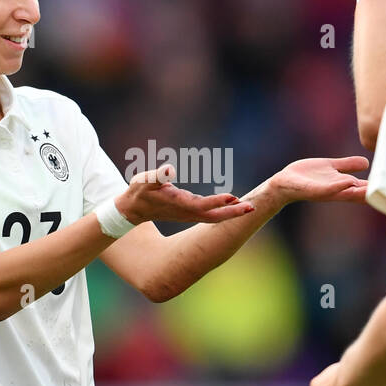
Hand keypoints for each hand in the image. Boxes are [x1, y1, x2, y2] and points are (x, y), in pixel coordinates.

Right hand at [116, 165, 254, 224]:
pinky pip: (211, 214)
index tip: (233, 196)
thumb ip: (157, 175)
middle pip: (214, 216)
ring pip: (214, 216)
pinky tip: (233, 203)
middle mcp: (187, 212)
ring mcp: (189, 214)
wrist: (132, 210)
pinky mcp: (189, 212)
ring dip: (232, 212)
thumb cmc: (138, 192)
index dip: (217, 201)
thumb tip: (170, 169)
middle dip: (233, 212)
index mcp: (179, 203)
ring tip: (249, 206)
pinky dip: (223, 210)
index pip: (202, 205)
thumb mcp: (144, 180)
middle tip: (253, 207)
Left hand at [272, 156, 368, 204]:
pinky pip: (329, 189)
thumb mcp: (332, 168)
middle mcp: (339, 190)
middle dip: (375, 194)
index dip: (381, 188)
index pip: (367, 188)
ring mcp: (327, 191)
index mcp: (344, 185)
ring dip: (360, 192)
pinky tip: (349, 181)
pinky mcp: (314, 190)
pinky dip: (339, 185)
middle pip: (361, 194)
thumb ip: (348, 165)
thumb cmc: (307, 176)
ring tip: (374, 189)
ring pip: (348, 193)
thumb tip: (367, 163)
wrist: (284, 182)